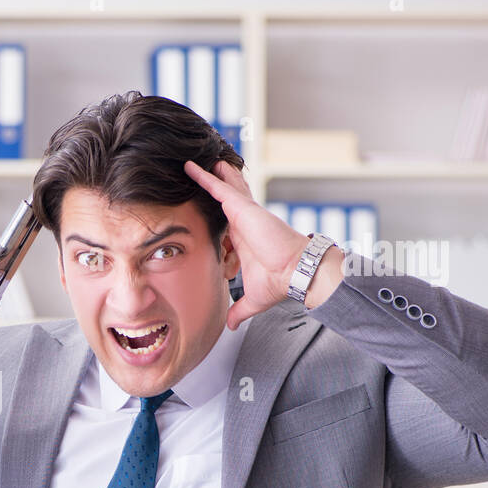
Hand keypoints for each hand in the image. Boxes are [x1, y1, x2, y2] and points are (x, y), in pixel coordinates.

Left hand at [183, 160, 312, 329]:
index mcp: (244, 238)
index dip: (218, 211)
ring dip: (210, 174)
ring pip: (223, 187)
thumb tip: (230, 325)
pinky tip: (191, 167)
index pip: (227, 220)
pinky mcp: (243, 208)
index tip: (206, 206)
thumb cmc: (280, 282)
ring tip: (194, 161)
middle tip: (204, 169)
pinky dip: (205, 177)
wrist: (296, 273)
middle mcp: (244, 222)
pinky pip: (219, 188)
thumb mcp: (252, 300)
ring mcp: (245, 213)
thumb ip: (238, 311)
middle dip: (217, 183)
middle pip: (227, 197)